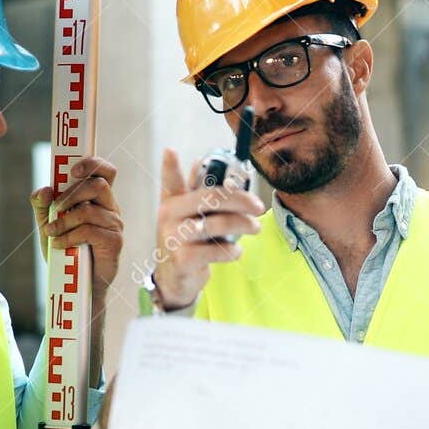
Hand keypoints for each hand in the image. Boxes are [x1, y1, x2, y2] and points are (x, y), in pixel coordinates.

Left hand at [31, 156, 123, 292]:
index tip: (72, 171)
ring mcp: (115, 225)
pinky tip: (60, 245)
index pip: (105, 171)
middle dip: (71, 193)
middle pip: (98, 184)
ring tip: (52, 233)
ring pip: (88, 210)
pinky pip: (89, 231)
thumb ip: (43, 206)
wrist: (76, 284)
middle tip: (56, 209)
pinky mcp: (114, 242)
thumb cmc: (66, 252)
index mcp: (98, 199)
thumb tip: (45, 190)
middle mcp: (110, 208)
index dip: (92, 164)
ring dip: (64, 221)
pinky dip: (69, 236)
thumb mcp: (48, 225)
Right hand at [152, 147, 264, 310]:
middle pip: (210, 198)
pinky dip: (232, 250)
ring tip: (255, 228)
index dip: (169, 165)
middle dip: (241, 200)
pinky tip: (235, 251)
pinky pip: (217, 249)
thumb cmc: (186, 242)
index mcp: (171, 202)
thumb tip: (199, 160)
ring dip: (243, 225)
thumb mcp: (186, 216)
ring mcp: (174, 238)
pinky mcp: (184, 258)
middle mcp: (168, 217)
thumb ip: (194, 191)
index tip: (171, 150)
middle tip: (259, 206)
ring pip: (218, 224)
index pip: (170, 181)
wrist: (175, 279)